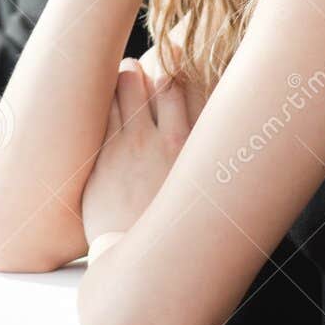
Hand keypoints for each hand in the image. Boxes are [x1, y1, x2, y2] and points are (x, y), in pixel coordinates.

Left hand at [81, 58, 190, 249]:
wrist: (138, 265)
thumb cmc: (175, 228)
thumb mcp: (203, 191)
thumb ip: (208, 158)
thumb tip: (224, 141)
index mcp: (191, 148)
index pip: (186, 85)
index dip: (179, 65)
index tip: (175, 60)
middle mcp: (160, 141)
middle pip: (153, 76)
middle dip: (148, 66)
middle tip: (144, 71)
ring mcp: (128, 146)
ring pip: (123, 84)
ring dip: (123, 76)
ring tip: (124, 82)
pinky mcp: (103, 155)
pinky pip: (101, 109)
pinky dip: (103, 97)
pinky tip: (103, 98)